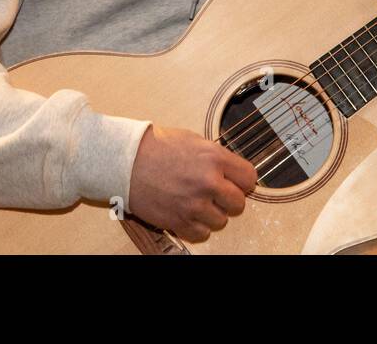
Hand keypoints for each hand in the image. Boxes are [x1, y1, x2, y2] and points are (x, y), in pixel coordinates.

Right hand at [127, 125, 257, 242]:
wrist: (127, 160)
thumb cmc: (157, 147)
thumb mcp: (195, 141)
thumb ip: (216, 157)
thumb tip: (232, 171)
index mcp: (215, 158)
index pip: (249, 178)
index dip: (242, 180)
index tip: (235, 182)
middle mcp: (208, 182)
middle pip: (238, 203)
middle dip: (229, 199)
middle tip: (215, 193)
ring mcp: (194, 204)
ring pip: (221, 221)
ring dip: (212, 214)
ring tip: (197, 201)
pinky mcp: (178, 221)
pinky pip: (202, 234)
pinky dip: (197, 227)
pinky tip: (188, 213)